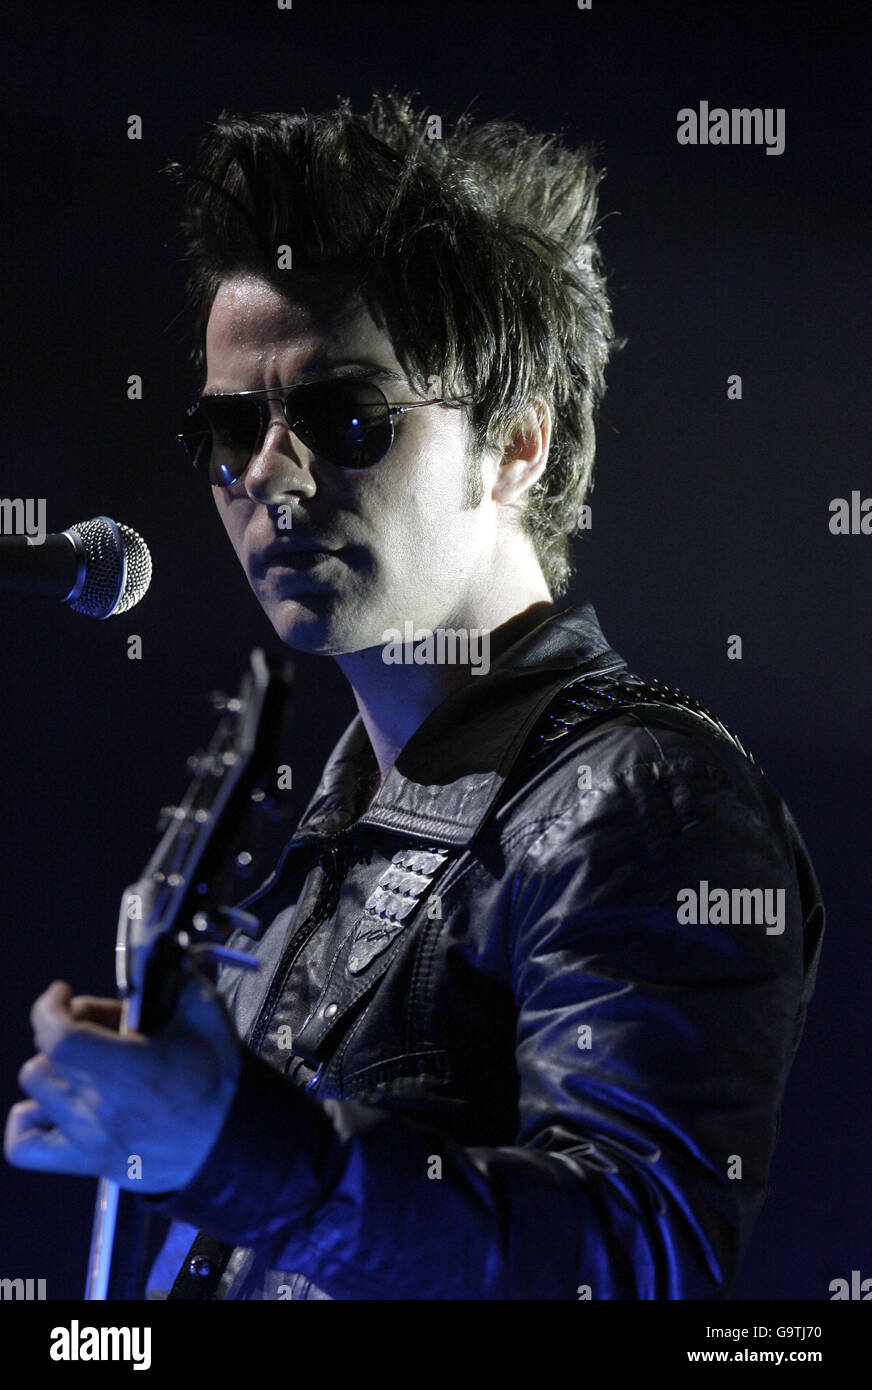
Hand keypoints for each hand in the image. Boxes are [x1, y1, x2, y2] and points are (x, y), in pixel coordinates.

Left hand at [4, 974, 242, 1192]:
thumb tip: (155, 954)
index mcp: (131, 1072)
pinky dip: (28, 1121)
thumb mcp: (205, 1014)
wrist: (234, 1139)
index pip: (58, 1038)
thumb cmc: (219, 1080)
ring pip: (33, 1095)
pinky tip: (53, 1105)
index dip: (50, 1008)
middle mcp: (103, 1110)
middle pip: (45, 1061)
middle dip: (63, 1033)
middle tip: (94, 1028)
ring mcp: (91, 1141)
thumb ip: (176, 978)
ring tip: (83, 1066)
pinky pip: (25, 1146)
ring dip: (53, 1072)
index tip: (61, 993)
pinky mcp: (88, 1163)